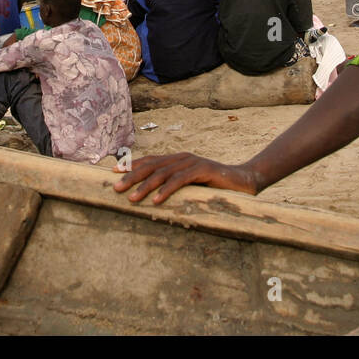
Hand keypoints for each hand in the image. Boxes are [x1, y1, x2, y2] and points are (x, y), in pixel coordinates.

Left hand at [113, 152, 257, 204]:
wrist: (244, 181)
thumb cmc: (215, 187)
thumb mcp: (190, 187)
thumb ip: (174, 188)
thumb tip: (151, 199)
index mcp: (177, 160)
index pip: (150, 161)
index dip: (131, 166)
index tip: (113, 174)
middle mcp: (182, 158)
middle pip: (152, 166)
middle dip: (132, 176)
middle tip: (116, 188)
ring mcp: (193, 162)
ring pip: (163, 173)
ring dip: (145, 186)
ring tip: (132, 198)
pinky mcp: (204, 170)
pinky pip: (181, 181)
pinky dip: (167, 191)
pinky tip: (157, 201)